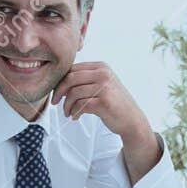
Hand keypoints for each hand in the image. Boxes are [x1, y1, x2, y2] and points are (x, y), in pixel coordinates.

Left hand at [51, 61, 160, 180]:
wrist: (132, 120)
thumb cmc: (114, 104)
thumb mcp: (102, 85)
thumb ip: (85, 80)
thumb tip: (60, 82)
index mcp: (101, 67)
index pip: (73, 68)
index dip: (60, 80)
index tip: (56, 91)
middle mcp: (103, 74)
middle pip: (70, 78)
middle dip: (59, 91)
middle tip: (55, 102)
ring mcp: (104, 87)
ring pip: (73, 93)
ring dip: (67, 105)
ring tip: (68, 113)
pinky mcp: (104, 102)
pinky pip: (80, 105)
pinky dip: (74, 112)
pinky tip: (75, 117)